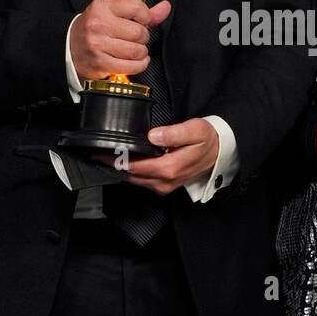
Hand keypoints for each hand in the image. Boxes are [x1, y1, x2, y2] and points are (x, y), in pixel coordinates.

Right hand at [70, 0, 171, 80]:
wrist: (68, 47)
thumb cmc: (94, 29)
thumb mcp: (112, 13)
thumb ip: (140, 11)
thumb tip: (166, 7)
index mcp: (102, 7)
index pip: (137, 8)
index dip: (146, 17)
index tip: (142, 21)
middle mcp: (98, 24)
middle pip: (139, 32)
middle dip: (143, 37)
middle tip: (135, 39)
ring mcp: (98, 45)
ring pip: (137, 51)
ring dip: (141, 53)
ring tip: (134, 50)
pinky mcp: (100, 63)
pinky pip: (132, 66)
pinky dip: (139, 65)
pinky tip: (135, 61)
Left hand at [97, 118, 218, 195]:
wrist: (219, 153)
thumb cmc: (207, 140)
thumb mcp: (194, 130)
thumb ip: (174, 133)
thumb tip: (155, 135)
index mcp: (169, 168)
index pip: (134, 166)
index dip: (115, 160)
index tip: (100, 153)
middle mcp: (164, 181)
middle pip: (130, 175)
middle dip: (113, 165)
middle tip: (97, 153)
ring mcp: (164, 186)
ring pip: (134, 180)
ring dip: (121, 170)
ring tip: (107, 157)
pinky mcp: (164, 186)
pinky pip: (142, 181)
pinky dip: (131, 172)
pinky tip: (126, 161)